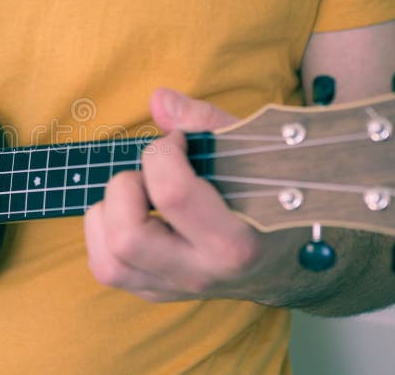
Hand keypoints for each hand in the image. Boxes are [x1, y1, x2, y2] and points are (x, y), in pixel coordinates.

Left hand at [84, 88, 300, 302]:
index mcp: (235, 242)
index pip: (171, 194)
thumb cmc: (272, 196)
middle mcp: (200, 274)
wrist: (289, 262)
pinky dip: (104, 233)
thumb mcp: (255, 153)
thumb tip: (159, 101)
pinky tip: (133, 212)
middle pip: (126, 237)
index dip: (163, 152)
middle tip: (151, 174)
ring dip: (108, 214)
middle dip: (126, 189)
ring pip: (107, 262)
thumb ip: (206, 123)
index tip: (178, 142)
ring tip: (140, 194)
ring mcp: (173, 289)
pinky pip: (106, 268)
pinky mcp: (154, 293)